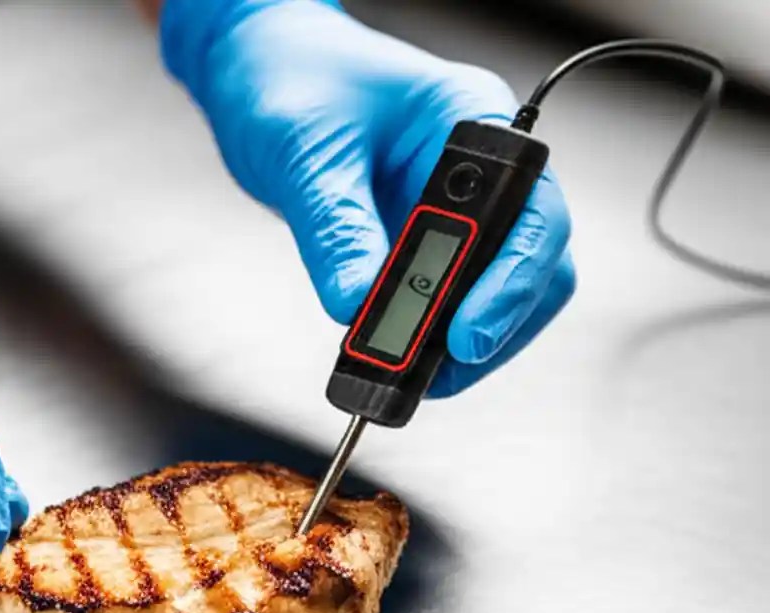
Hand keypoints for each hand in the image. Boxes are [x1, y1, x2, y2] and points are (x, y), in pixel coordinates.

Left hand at [162, 0, 574, 394]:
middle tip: (431, 371)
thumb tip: (359, 304)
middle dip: (490, 324)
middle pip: (531, 263)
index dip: (508, 283)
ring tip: (406, 372)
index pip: (529, 214)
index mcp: (471, 121)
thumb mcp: (306, 152)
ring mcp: (453, 204)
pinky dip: (426, 331)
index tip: (463, 335)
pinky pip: (445, 294)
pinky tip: (393, 350)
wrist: (255, 67)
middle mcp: (476, 166)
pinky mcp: (420, 234)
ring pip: (496, 288)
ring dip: (458, 340)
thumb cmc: (288, 76)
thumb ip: (336, 229)